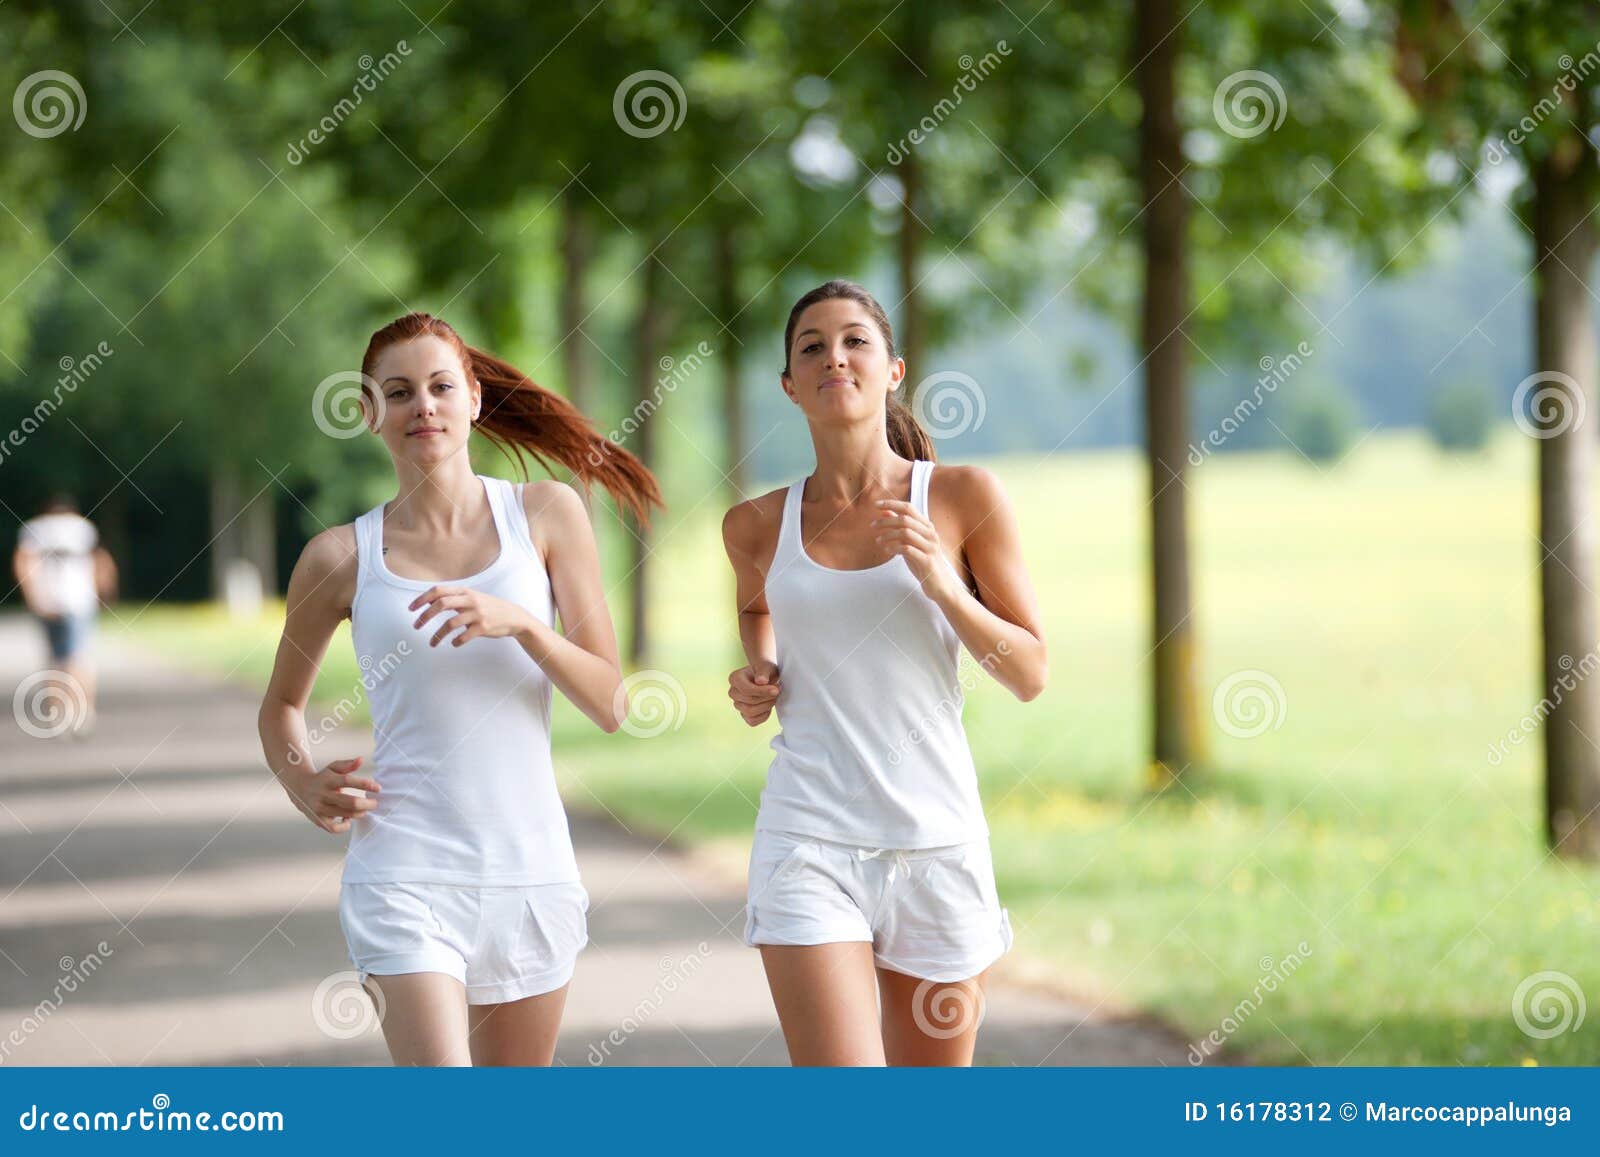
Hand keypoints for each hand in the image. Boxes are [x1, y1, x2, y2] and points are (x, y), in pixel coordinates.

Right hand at [279, 755, 379, 834]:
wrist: (299, 788)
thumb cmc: (323, 777)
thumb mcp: (333, 767)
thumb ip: (348, 764)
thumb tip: (361, 759)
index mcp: (328, 780)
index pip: (348, 781)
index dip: (365, 784)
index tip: (378, 788)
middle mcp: (323, 795)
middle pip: (350, 802)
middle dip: (367, 804)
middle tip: (375, 803)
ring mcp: (320, 808)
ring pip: (346, 814)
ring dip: (360, 813)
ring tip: (364, 809)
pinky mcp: (318, 820)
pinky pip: (334, 828)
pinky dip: (345, 825)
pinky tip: (348, 819)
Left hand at [409, 585, 531, 647]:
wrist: (514, 617)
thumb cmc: (490, 607)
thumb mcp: (472, 598)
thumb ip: (454, 598)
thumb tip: (429, 601)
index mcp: (465, 592)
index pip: (439, 591)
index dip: (422, 599)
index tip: (411, 609)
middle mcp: (470, 600)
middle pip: (442, 604)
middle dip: (425, 616)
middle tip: (416, 626)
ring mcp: (477, 614)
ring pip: (450, 624)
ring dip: (438, 635)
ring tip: (432, 643)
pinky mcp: (483, 627)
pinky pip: (464, 636)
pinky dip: (456, 641)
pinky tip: (454, 644)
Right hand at [728, 660, 780, 726]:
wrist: (767, 678)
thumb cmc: (766, 671)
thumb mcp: (767, 667)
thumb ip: (763, 672)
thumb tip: (760, 681)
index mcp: (735, 678)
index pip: (746, 690)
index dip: (762, 692)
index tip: (776, 690)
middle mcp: (733, 692)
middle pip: (749, 701)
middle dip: (766, 698)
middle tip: (777, 692)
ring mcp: (737, 704)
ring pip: (750, 712)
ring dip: (766, 706)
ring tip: (773, 698)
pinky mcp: (744, 714)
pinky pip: (752, 721)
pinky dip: (763, 716)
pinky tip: (769, 706)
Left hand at [872, 499, 960, 601]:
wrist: (940, 585)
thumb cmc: (924, 562)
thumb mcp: (911, 542)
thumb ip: (901, 528)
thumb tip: (886, 512)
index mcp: (927, 527)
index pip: (909, 508)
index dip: (892, 504)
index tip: (876, 505)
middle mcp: (930, 534)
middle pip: (905, 519)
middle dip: (886, 521)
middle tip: (872, 526)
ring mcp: (930, 547)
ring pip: (906, 532)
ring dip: (888, 535)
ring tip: (878, 540)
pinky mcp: (927, 561)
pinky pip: (908, 549)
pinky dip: (895, 547)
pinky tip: (887, 550)